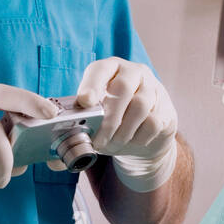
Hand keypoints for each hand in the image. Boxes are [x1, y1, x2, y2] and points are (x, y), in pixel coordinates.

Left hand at [62, 58, 177, 188]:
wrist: (144, 132)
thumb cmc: (112, 121)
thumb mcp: (94, 119)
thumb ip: (77, 131)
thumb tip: (57, 154)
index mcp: (110, 69)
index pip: (100, 70)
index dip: (92, 85)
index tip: (85, 102)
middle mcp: (134, 73)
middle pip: (123, 88)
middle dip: (108, 118)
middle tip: (98, 140)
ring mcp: (153, 88)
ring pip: (140, 106)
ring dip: (123, 131)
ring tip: (113, 145)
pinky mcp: (166, 108)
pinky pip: (153, 122)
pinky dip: (139, 137)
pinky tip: (131, 142)